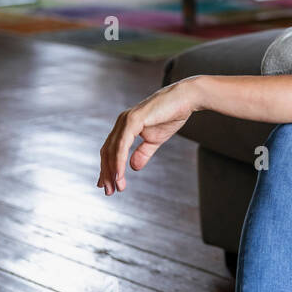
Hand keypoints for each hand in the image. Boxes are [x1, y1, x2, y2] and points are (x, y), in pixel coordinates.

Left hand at [97, 79, 197, 194]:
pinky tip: (119, 174)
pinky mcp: (133, 120)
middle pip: (107, 151)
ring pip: (112, 150)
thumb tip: (133, 168)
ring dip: (112, 170)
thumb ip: (143, 153)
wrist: (185, 99)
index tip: (109, 185)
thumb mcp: (155, 140)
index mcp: (125, 126)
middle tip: (109, 191)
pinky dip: (119, 161)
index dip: (108, 168)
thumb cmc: (172, 115)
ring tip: (116, 187)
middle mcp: (122, 122)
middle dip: (106, 173)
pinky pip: (122, 145)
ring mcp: (126, 120)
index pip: (111, 150)